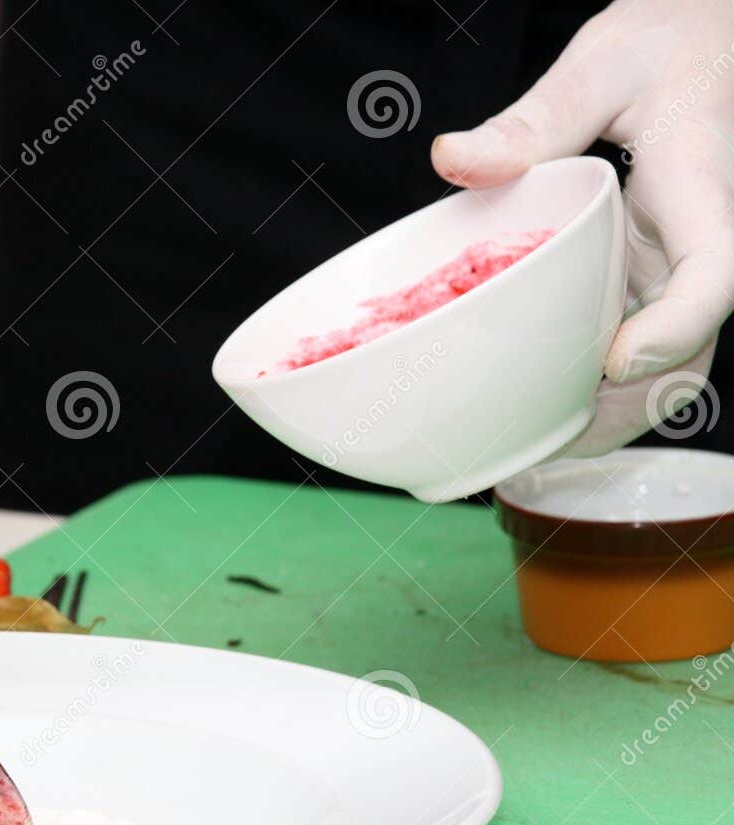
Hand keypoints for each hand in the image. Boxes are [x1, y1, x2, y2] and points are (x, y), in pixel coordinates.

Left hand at [432, 0, 733, 454]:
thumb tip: (453, 159)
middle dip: (628, 410)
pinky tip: (533, 414)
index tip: (617, 363)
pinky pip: (633, 346)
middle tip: (545, 440)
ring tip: (527, 448)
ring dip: (606, 417)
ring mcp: (674, 269)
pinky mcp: (647, 278)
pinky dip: (591, 390)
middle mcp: (698, 246)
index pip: (716, 274)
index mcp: (702, 193)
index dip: (676, 328)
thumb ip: (533, 117)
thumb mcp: (602, 63)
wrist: (706, 38)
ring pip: (665, 367)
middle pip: (691, 351)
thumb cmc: (668, 44)